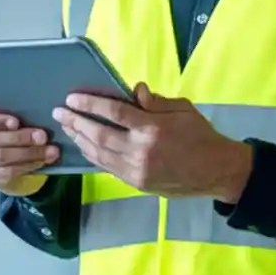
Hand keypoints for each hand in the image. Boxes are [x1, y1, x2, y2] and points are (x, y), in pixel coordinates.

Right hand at [0, 108, 59, 196]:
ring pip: (0, 157)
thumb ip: (17, 113)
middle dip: (19, 138)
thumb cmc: (10, 129)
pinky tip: (41, 161)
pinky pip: (7, 172)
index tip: (16, 122)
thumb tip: (40, 112)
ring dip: (27, 153)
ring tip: (49, 151)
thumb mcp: (11, 118)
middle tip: (42, 136)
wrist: (9, 156)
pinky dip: (27, 166)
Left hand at [53, 83, 252, 201]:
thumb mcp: (182, 108)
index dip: (90, 104)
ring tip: (66, 127)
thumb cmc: (201, 135)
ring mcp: (137, 170)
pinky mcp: (136, 183)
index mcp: (153, 128)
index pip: (114, 113)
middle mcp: (141, 151)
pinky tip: (83, 145)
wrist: (216, 171)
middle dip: (76, 122)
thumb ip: (155, 101)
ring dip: (80, 139)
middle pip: (99, 135)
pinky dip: (92, 155)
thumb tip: (134, 91)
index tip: (72, 98)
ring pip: (99, 154)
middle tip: (59, 112)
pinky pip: (107, 167)